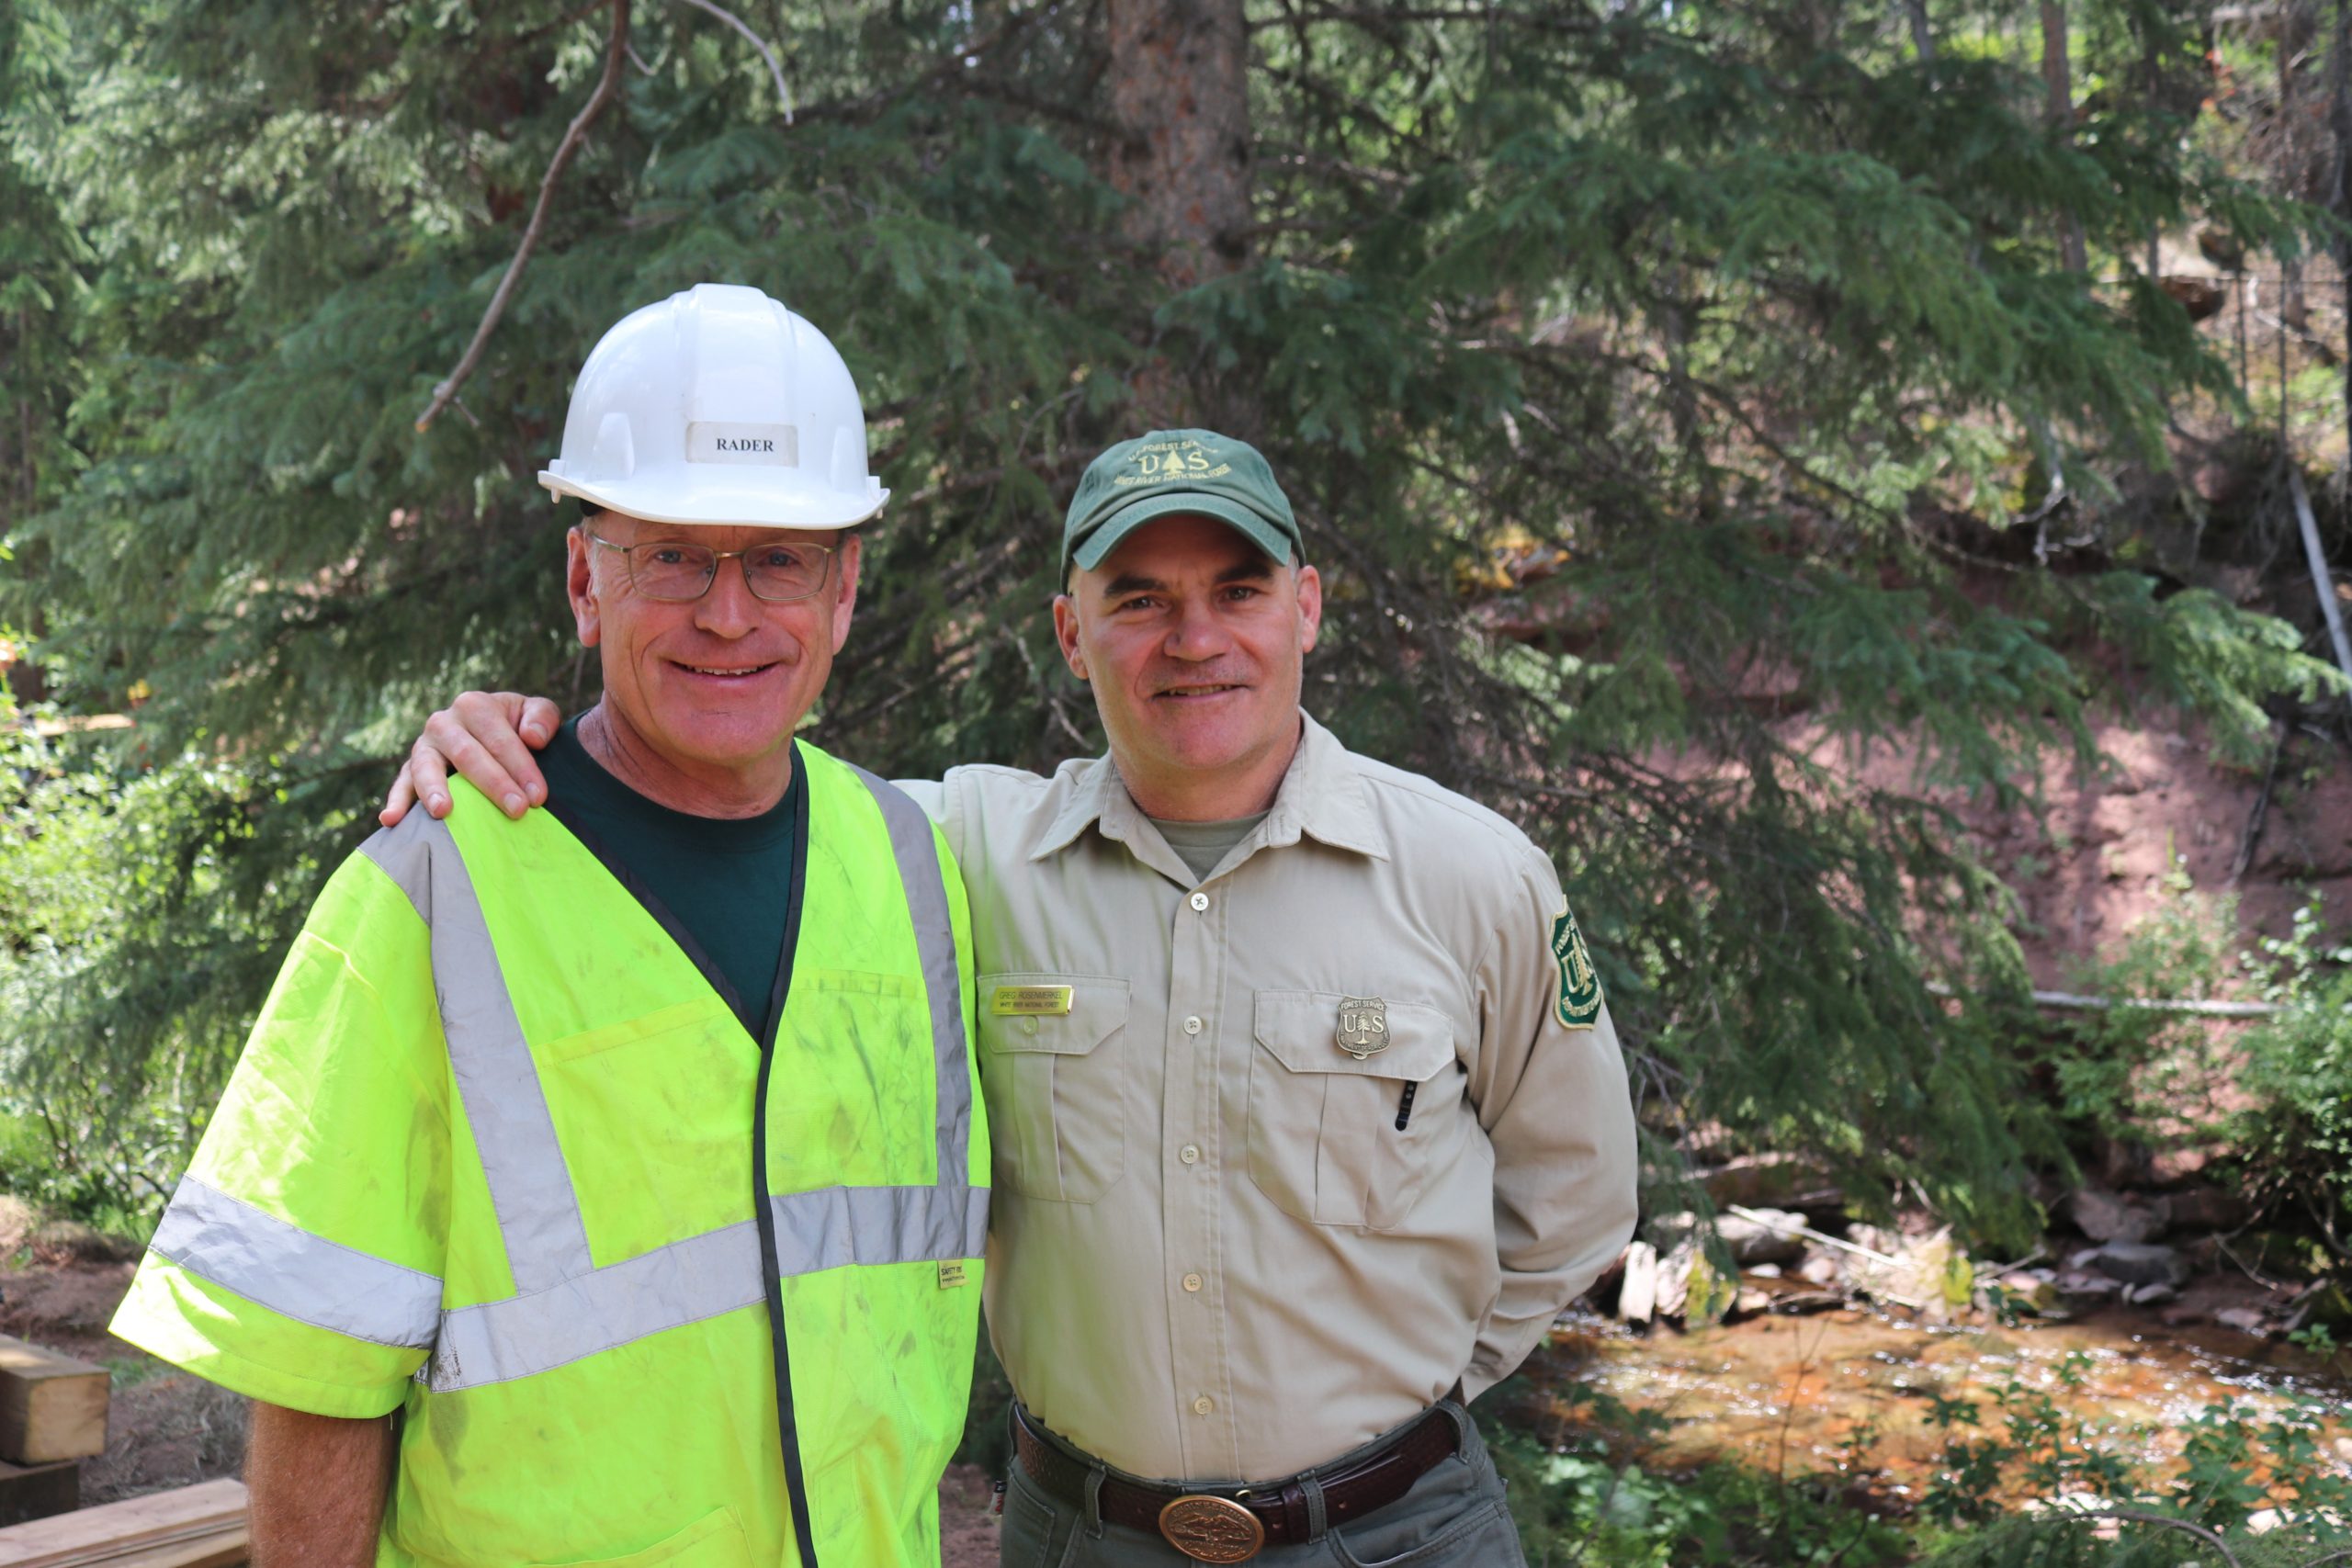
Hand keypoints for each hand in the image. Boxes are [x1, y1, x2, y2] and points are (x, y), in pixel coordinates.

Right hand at [379, 693, 562, 825]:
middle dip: (493, 784)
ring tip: (443, 812)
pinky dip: (396, 801)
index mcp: (474, 705)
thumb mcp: (535, 712)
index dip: (521, 767)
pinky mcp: (410, 770)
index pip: (499, 738)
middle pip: (467, 754)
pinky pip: (400, 785)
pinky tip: (391, 819)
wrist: (491, 732)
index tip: (538, 797)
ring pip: (425, 766)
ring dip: (434, 789)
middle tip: (517, 811)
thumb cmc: (517, 726)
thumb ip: (542, 716)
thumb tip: (533, 737)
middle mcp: (443, 723)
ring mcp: (423, 747)